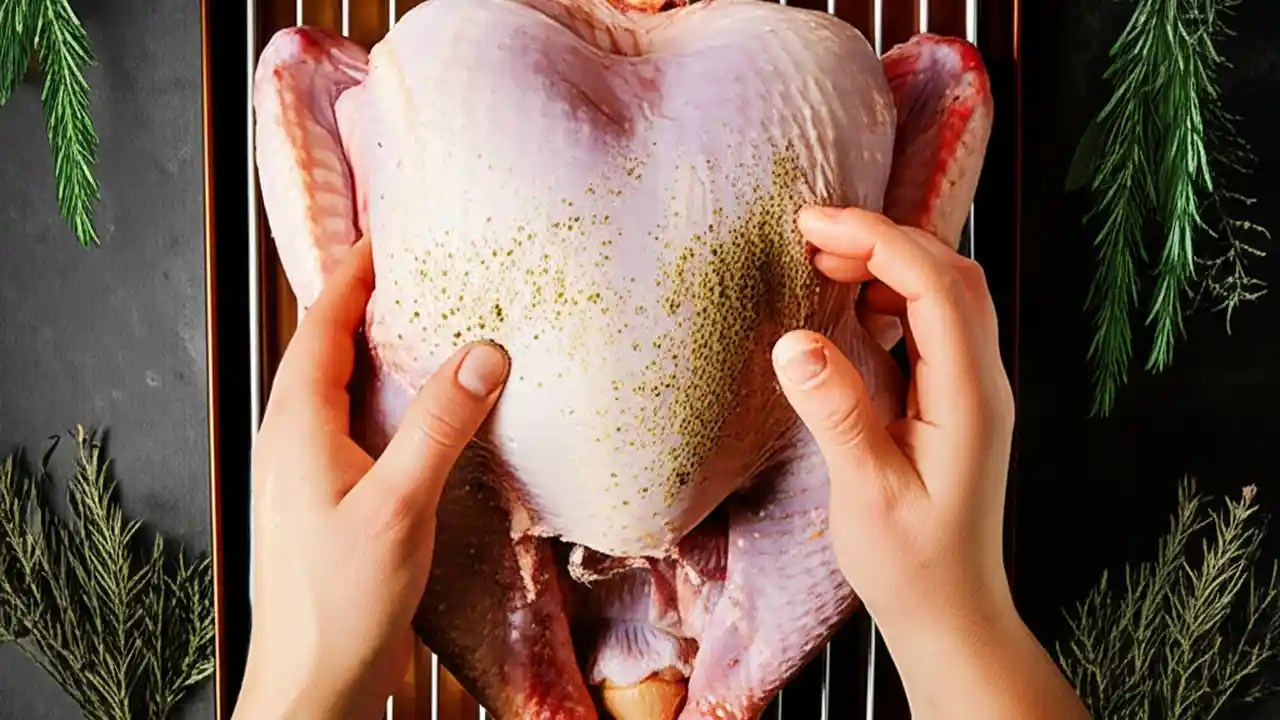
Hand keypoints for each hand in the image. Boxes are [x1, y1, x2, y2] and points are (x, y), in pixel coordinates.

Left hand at [234, 239, 510, 719]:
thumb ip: (440, 425)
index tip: (388, 236)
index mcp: (297, 425)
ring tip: (433, 325)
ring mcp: (311, 471)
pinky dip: (393, 401)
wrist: (316, 679)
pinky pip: (360, 427)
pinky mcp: (333, 499)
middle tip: (421, 270)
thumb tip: (483, 352)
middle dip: (369, 304)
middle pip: (329, 349)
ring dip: (382, 353)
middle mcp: (295, 438)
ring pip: (345, 390)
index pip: (322, 325)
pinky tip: (431, 411)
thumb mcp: (399, 504)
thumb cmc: (342, 599)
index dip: (353, 275)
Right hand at [771, 206, 1088, 718]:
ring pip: (946, 294)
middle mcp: (982, 382)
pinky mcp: (956, 401)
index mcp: (968, 397)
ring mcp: (974, 389)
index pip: (935, 286)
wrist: (952, 614)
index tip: (812, 225)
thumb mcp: (865, 492)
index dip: (876, 239)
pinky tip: (851, 313)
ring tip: (824, 264)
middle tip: (810, 236)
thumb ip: (837, 412)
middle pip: (950, 274)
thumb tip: (795, 340)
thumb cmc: (911, 565)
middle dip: (882, 239)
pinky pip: (934, 325)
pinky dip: (893, 297)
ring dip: (889, 263)